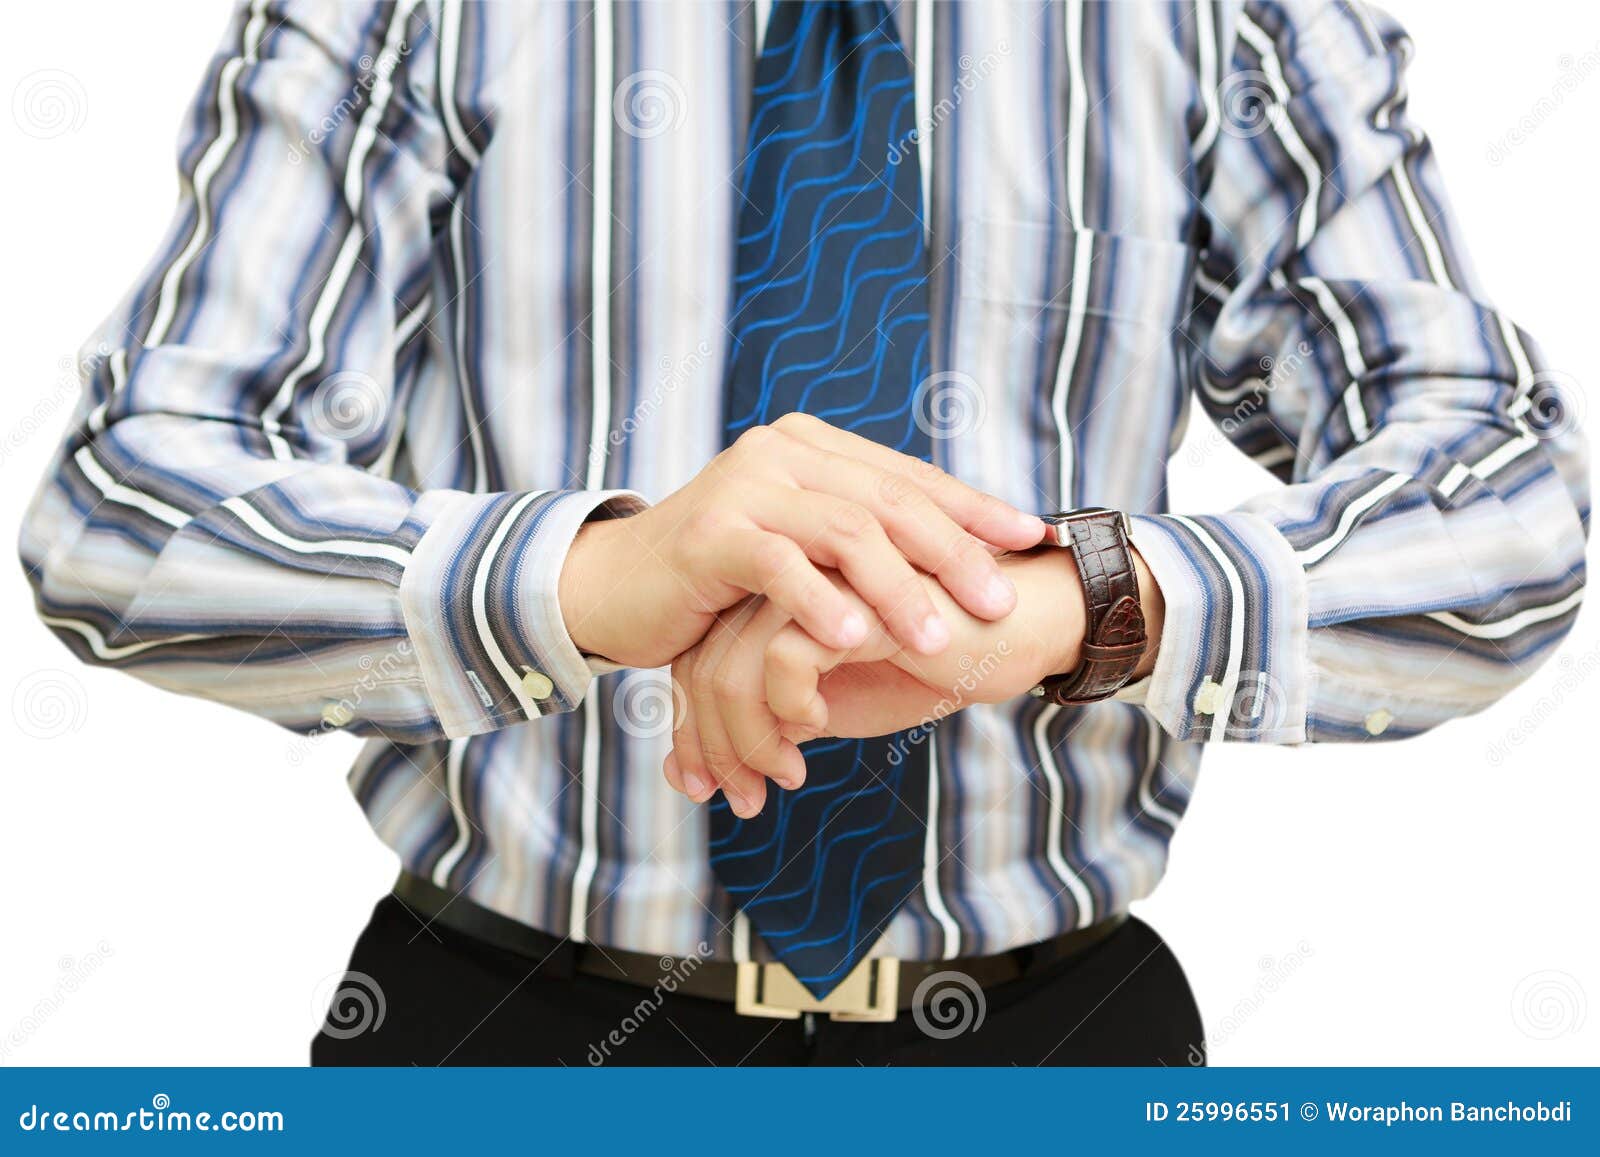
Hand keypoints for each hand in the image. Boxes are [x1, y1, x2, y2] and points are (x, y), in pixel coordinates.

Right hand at [557, 413, 1044, 669]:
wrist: (615, 586)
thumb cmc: (719, 579)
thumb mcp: (797, 548)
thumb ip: (855, 539)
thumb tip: (951, 551)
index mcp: (813, 448)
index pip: (908, 476)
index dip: (974, 507)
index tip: (1032, 538)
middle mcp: (782, 453)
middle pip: (888, 500)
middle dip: (953, 552)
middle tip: (999, 600)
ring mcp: (745, 486)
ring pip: (844, 531)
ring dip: (898, 588)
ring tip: (938, 638)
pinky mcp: (710, 532)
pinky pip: (780, 565)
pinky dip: (822, 602)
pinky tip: (856, 639)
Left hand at [664, 549, 1091, 815]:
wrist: (1015, 632)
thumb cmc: (926, 666)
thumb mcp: (831, 708)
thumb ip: (765, 725)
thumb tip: (687, 771)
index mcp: (771, 599)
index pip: (697, 661)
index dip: (694, 731)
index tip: (707, 788)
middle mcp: (780, 582)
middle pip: (700, 664)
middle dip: (710, 746)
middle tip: (739, 800)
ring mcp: (810, 583)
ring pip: (730, 666)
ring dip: (748, 741)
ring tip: (784, 778)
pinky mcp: (847, 595)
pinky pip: (782, 660)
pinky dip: (789, 711)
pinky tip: (819, 729)